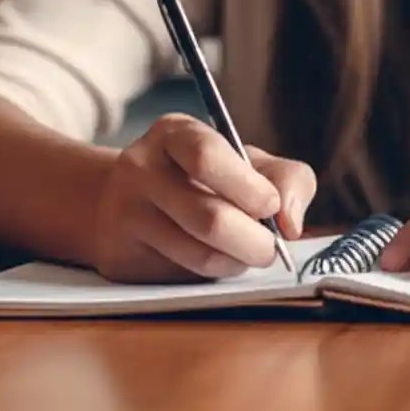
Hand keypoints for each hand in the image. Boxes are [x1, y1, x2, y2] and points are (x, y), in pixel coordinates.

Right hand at [92, 114, 316, 282]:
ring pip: (200, 255)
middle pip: (211, 217)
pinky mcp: (124, 258)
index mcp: (174, 134)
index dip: (249, 188)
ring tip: (246, 252)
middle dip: (256, 240)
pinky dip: (215, 274)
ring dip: (238, 261)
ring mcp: (127, 215)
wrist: (118, 201)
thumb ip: (286, 178)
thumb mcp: (244, 161)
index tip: (271, 206)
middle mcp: (142, 169)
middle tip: (270, 247)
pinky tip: (217, 259)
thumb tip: (291, 224)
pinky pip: (185, 276)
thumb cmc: (202, 178)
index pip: (207, 157)